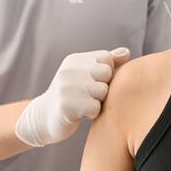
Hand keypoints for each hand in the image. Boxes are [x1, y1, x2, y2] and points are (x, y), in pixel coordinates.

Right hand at [15, 47, 130, 146]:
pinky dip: (92, 113)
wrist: (44, 118)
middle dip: (103, 87)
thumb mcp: (85, 75)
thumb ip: (106, 63)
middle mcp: (68, 70)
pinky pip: (95, 107)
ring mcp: (65, 87)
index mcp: (74, 60)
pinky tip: (80, 114)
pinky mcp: (65, 106)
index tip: (93, 82)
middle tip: (89, 95)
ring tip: (84, 104)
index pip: (106, 58)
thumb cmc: (72, 96)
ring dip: (98, 101)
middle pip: (106, 73)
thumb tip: (126, 52)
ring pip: (102, 91)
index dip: (106, 73)